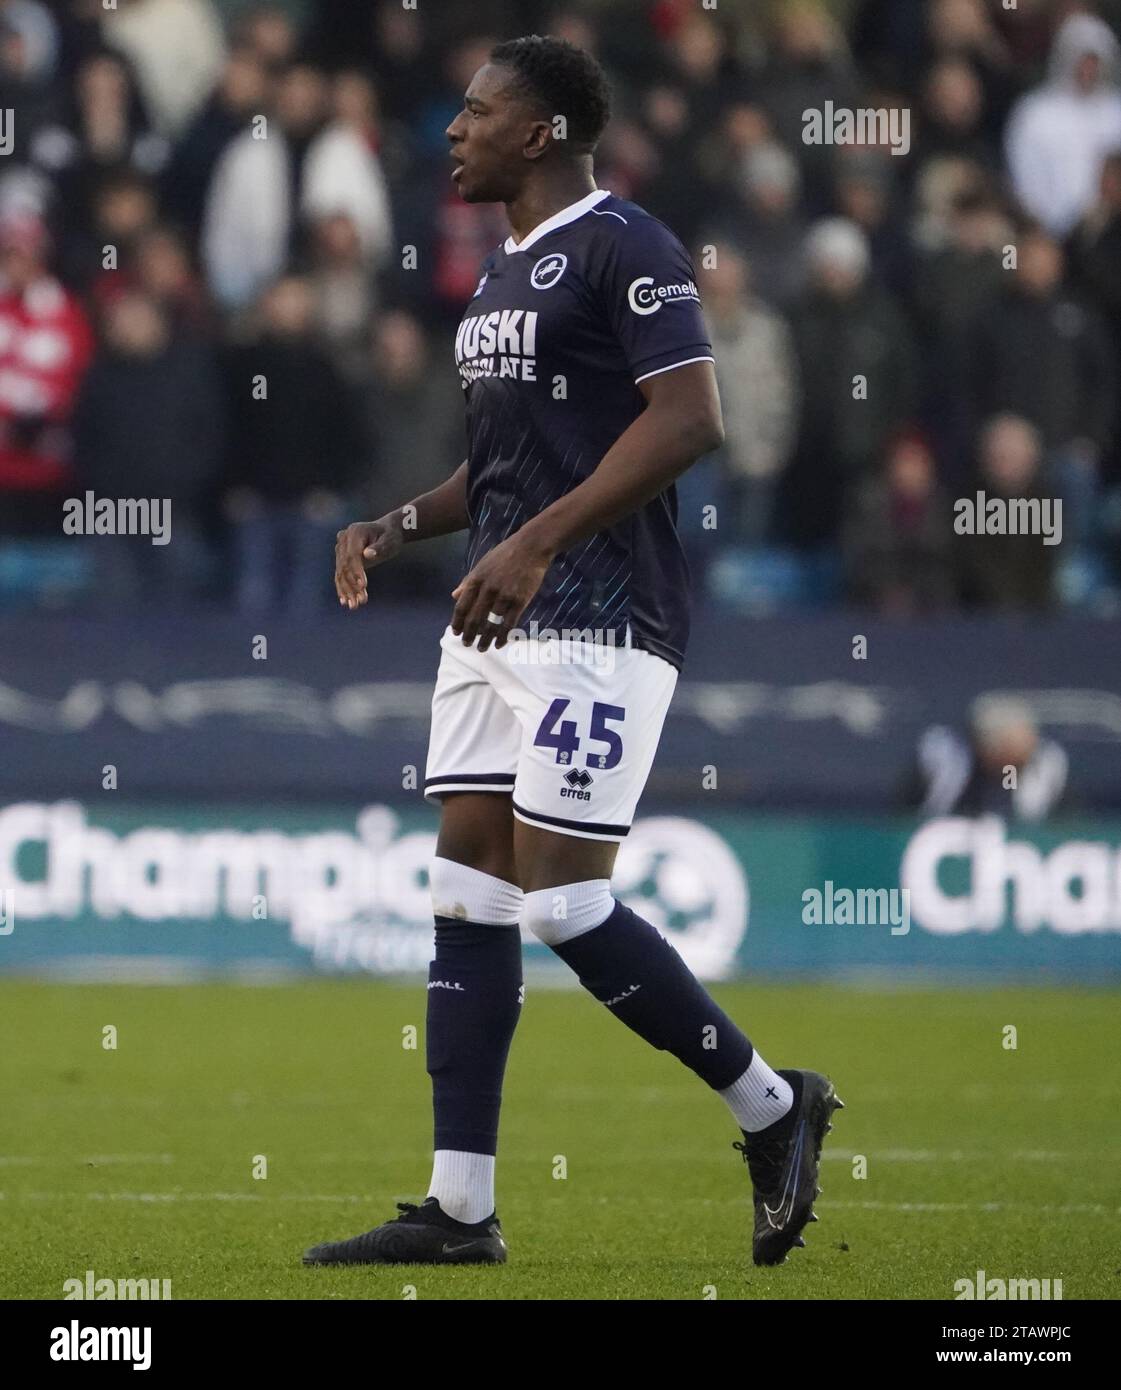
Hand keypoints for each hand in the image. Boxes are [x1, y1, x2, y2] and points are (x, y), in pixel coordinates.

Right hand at [335, 515, 405, 609]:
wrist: (386, 532)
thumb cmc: (390, 536)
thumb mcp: (389, 541)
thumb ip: (379, 547)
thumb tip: (367, 554)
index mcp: (355, 532)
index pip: (353, 554)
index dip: (357, 570)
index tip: (363, 586)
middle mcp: (343, 540)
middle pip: (345, 565)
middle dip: (352, 585)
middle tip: (361, 601)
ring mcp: (340, 550)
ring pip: (341, 573)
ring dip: (347, 591)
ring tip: (355, 606)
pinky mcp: (341, 559)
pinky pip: (340, 576)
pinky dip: (343, 589)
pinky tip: (346, 602)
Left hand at [451, 528, 554, 649]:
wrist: (530, 548)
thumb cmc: (505, 555)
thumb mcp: (482, 565)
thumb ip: (468, 582)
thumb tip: (454, 596)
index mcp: (476, 580)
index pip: (462, 606)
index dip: (457, 622)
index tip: (456, 632)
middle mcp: (488, 589)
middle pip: (474, 618)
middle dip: (468, 634)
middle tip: (466, 644)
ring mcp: (504, 596)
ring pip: (491, 624)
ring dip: (485, 639)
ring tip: (481, 648)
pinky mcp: (520, 601)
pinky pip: (509, 624)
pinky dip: (502, 637)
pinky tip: (498, 644)